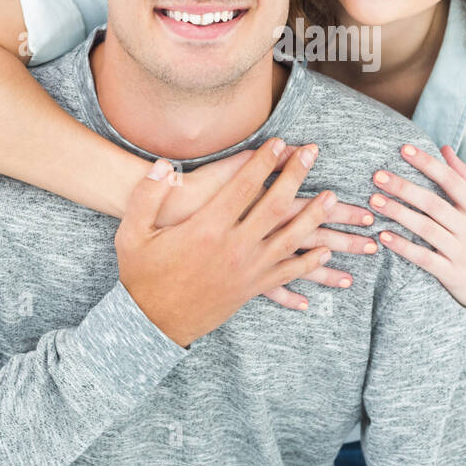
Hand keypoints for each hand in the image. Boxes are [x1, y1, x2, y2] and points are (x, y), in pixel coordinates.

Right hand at [157, 145, 376, 309]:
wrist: (150, 323)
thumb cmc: (141, 275)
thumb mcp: (133, 232)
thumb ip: (148, 195)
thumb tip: (162, 164)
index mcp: (207, 229)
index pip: (244, 186)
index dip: (264, 161)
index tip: (281, 142)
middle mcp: (234, 248)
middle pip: (274, 207)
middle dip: (296, 176)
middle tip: (312, 154)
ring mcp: (246, 271)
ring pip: (290, 240)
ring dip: (314, 217)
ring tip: (332, 197)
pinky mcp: (251, 290)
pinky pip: (287, 274)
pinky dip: (308, 264)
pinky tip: (324, 253)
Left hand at [367, 144, 465, 327]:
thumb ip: (465, 178)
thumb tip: (444, 148)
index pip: (451, 180)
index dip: (427, 164)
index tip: (404, 149)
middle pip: (433, 203)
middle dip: (404, 188)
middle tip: (378, 175)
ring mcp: (461, 251)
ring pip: (426, 229)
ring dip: (399, 213)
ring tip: (374, 200)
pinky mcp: (452, 274)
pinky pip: (424, 259)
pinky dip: (404, 247)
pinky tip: (383, 236)